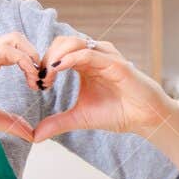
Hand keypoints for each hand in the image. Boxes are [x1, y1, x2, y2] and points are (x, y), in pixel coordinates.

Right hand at [0, 32, 41, 141]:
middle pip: (18, 39)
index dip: (31, 62)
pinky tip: (30, 80)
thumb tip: (31, 134)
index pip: (14, 48)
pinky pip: (9, 51)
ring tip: (37, 81)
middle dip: (35, 56)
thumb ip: (9, 121)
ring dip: (32, 58)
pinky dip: (24, 62)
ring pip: (16, 40)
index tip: (38, 84)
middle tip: (42, 80)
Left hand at [32, 35, 176, 141]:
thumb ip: (58, 123)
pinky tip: (58, 68)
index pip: (58, 51)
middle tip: (40, 79)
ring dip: (56, 55)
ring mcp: (105, 56)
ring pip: (74, 42)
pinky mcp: (115, 63)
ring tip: (47, 76)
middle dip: (46, 57)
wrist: (143, 118)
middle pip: (62, 42)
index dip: (44, 63)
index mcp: (84, 64)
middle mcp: (94, 55)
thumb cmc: (116, 112)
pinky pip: (89, 53)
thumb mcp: (80, 118)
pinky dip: (71, 58)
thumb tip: (35, 136)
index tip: (37, 83)